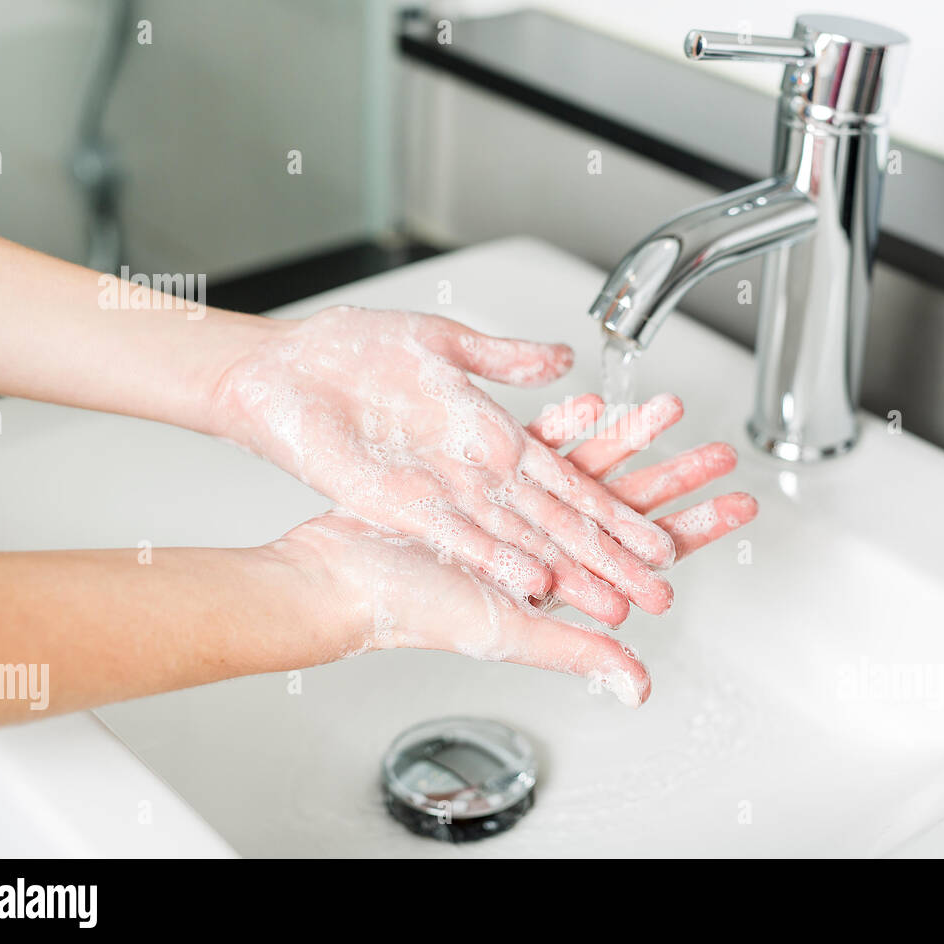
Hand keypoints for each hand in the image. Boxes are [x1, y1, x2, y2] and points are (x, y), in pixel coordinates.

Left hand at [212, 307, 677, 622]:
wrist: (280, 368)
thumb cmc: (350, 352)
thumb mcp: (445, 343)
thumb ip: (506, 358)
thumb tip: (563, 360)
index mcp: (493, 435)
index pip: (572, 482)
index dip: (617, 515)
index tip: (661, 540)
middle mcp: (476, 473)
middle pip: (559, 523)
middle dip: (612, 557)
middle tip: (663, 586)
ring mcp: (441, 493)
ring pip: (521, 540)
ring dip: (570, 572)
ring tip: (618, 600)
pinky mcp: (399, 504)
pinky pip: (458, 539)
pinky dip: (498, 561)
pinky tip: (536, 582)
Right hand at [265, 395, 756, 704]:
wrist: (339, 577)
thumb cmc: (412, 611)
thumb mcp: (505, 631)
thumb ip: (575, 648)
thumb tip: (637, 684)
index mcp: (560, 580)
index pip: (642, 554)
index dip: (693, 528)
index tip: (734, 504)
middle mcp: (544, 543)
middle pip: (627, 505)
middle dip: (676, 475)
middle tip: (719, 448)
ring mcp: (513, 508)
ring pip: (586, 467)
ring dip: (630, 437)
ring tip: (667, 406)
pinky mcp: (476, 477)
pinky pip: (529, 444)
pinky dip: (561, 423)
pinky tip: (588, 401)